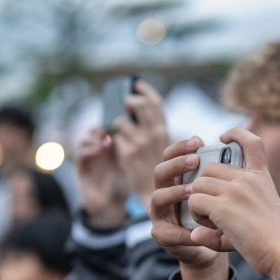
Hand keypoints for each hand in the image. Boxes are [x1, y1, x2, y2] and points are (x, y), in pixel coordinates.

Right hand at [75, 128, 129, 227]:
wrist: (111, 204)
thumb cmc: (123, 185)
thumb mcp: (129, 165)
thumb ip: (130, 151)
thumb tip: (138, 133)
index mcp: (108, 148)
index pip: (105, 128)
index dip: (109, 125)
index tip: (119, 126)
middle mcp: (96, 151)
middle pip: (93, 130)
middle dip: (99, 129)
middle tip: (108, 131)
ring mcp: (88, 158)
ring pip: (84, 139)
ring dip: (93, 137)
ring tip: (105, 142)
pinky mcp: (81, 168)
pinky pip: (80, 153)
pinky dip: (88, 149)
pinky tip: (98, 150)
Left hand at [112, 80, 171, 204]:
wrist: (157, 195)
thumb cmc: (161, 171)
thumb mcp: (164, 146)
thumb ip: (155, 129)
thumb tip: (143, 110)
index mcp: (164, 131)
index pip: (155, 102)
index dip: (145, 90)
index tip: (136, 84)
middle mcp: (153, 134)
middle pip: (138, 105)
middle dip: (129, 101)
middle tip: (125, 104)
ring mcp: (140, 143)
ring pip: (122, 121)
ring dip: (118, 123)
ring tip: (122, 129)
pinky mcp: (127, 153)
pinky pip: (115, 137)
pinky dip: (115, 138)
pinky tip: (119, 145)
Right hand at [148, 137, 226, 276]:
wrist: (214, 246)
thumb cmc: (219, 214)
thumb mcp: (222, 191)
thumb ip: (223, 173)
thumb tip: (233, 147)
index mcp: (176, 178)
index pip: (170, 155)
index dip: (181, 146)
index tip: (198, 141)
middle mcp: (164, 192)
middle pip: (160, 172)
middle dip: (177, 164)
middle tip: (196, 160)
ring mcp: (160, 214)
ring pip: (158, 197)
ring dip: (175, 192)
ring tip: (192, 191)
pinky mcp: (162, 235)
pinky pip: (167, 232)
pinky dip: (182, 232)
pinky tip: (196, 232)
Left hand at [152, 129, 279, 279]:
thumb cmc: (274, 242)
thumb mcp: (256, 220)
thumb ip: (229, 215)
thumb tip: (195, 234)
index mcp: (261, 177)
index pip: (252, 142)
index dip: (236, 134)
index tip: (223, 138)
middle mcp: (248, 178)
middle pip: (209, 169)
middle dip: (205, 188)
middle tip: (213, 211)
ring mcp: (235, 190)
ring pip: (198, 184)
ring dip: (199, 203)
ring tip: (212, 222)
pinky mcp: (223, 206)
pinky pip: (195, 201)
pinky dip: (197, 215)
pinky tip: (211, 228)